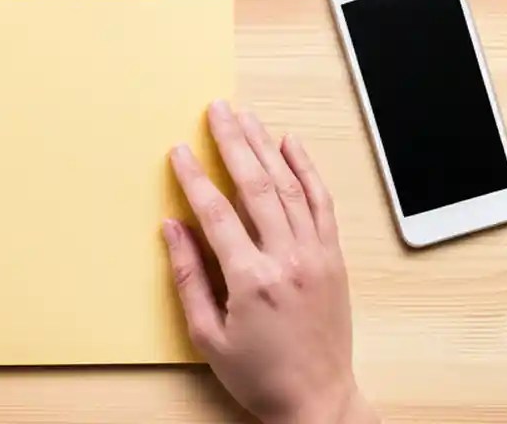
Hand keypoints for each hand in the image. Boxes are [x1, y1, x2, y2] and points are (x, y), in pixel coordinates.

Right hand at [163, 101, 376, 423]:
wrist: (317, 401)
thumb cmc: (261, 375)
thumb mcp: (208, 337)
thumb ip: (188, 278)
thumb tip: (173, 229)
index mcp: (252, 280)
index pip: (217, 212)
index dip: (194, 177)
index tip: (179, 152)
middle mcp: (289, 260)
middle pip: (256, 185)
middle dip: (233, 142)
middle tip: (216, 111)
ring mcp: (316, 255)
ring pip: (290, 186)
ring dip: (265, 146)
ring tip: (246, 117)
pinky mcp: (333, 258)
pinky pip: (321, 203)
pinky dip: (307, 170)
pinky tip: (291, 144)